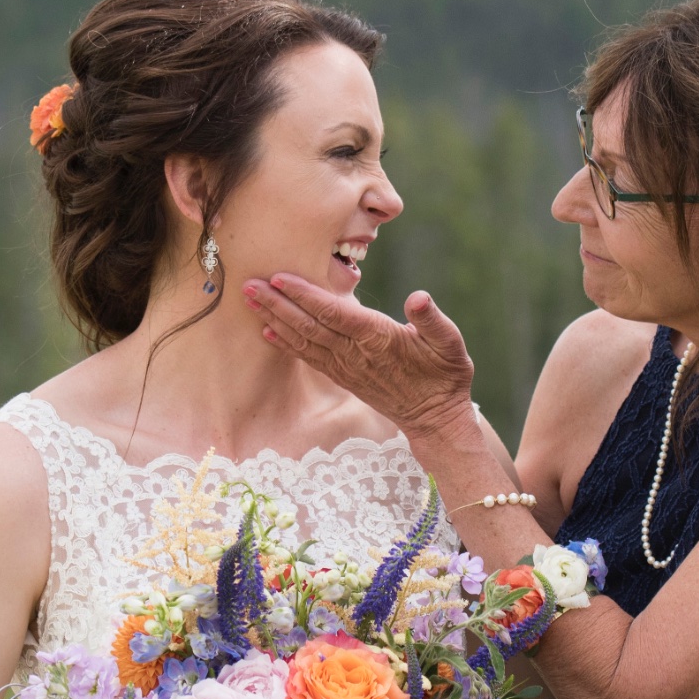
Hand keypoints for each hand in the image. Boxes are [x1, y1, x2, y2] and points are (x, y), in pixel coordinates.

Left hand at [245, 275, 475, 443]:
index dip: (307, 296)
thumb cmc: (445, 376)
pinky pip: (309, 357)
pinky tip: (267, 331)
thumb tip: (419, 297)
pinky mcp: (343, 377)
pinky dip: (286, 343)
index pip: (335, 313)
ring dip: (274, 319)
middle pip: (309, 325)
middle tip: (248, 284)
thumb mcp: (451, 344)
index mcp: (379, 338)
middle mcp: (356, 354)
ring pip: (304, 340)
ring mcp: (346, 368)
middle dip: (277, 304)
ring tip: (249, 300)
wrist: (435, 419)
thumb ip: (433, 320)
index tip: (281, 278)